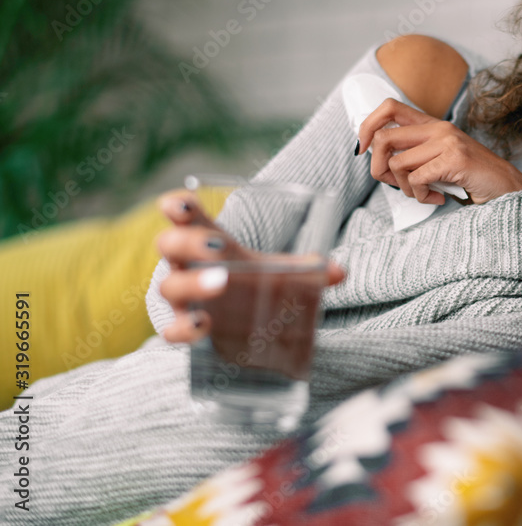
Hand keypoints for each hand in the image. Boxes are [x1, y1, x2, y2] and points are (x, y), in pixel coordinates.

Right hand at [155, 189, 344, 343]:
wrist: (234, 323)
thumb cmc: (251, 283)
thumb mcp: (276, 269)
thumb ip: (305, 268)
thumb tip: (339, 272)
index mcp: (205, 240)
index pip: (184, 216)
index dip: (178, 206)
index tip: (181, 204)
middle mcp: (185, 266)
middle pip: (170, 246)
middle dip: (188, 242)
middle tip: (216, 246)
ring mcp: (182, 298)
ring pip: (170, 287)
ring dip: (195, 284)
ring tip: (222, 282)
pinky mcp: (184, 328)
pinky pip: (172, 331)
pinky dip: (184, 328)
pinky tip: (204, 324)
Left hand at [358, 98, 521, 204]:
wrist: (507, 188)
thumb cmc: (471, 178)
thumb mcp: (440, 159)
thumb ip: (415, 154)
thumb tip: (378, 160)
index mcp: (433, 125)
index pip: (389, 108)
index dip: (367, 125)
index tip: (363, 149)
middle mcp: (439, 128)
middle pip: (384, 138)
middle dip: (379, 168)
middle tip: (393, 183)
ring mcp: (447, 142)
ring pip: (398, 164)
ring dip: (404, 188)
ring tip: (424, 194)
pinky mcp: (454, 160)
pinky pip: (416, 179)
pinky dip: (421, 195)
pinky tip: (436, 198)